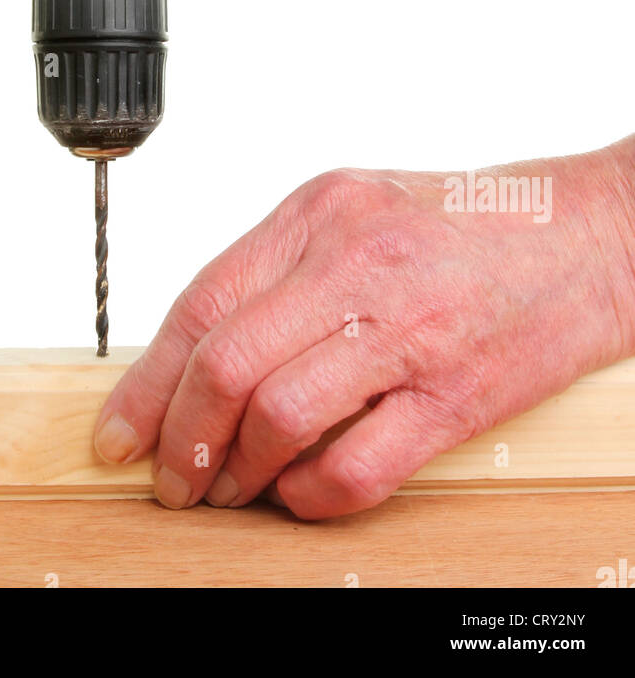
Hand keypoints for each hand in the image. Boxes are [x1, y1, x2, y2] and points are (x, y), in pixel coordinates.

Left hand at [94, 138, 634, 518]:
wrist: (585, 233)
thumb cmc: (467, 225)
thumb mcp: (356, 210)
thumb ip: (278, 271)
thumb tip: (196, 353)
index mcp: (320, 212)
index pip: (203, 302)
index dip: (147, 381)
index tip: (121, 432)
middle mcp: (356, 263)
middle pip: (228, 362)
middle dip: (181, 439)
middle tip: (173, 479)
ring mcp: (409, 329)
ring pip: (281, 416)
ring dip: (237, 473)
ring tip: (230, 489)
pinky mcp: (456, 394)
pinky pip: (358, 467)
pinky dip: (311, 497)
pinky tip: (300, 492)